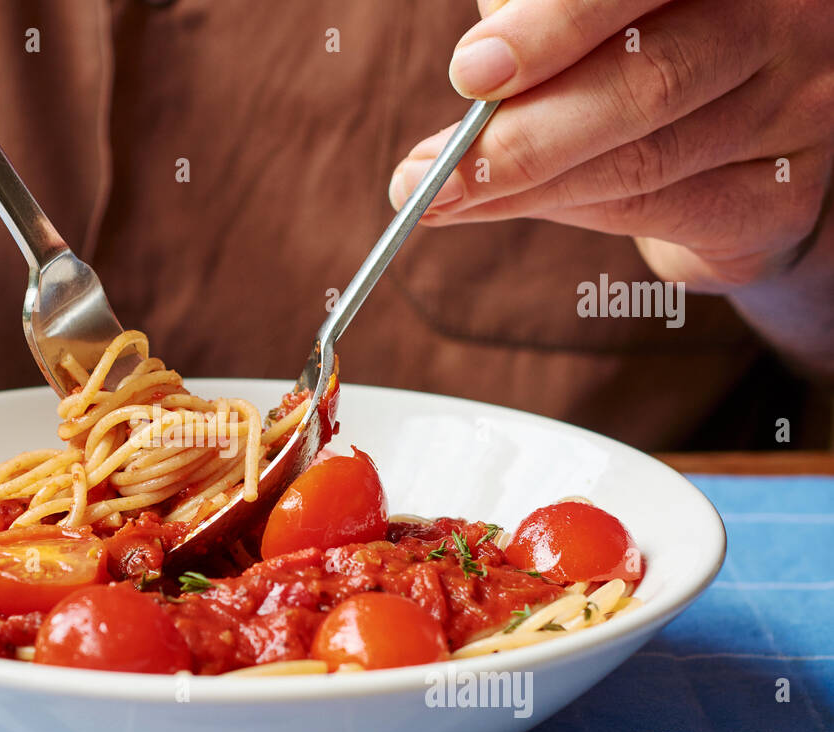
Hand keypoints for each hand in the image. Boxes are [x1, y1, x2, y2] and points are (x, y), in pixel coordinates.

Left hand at [389, 0, 833, 294]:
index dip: (554, 26)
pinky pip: (660, 212)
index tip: (470, 72)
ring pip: (643, 159)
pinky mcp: (782, 196)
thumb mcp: (590, 16)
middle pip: (647, 79)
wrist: (739, 153)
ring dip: (524, 188)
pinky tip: (499, 209)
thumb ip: (540, 18)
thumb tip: (477, 69)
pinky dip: (566, 213)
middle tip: (431, 173)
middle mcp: (786, 22)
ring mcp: (798, 109)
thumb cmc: (639, 54)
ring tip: (439, 197)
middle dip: (523, 133)